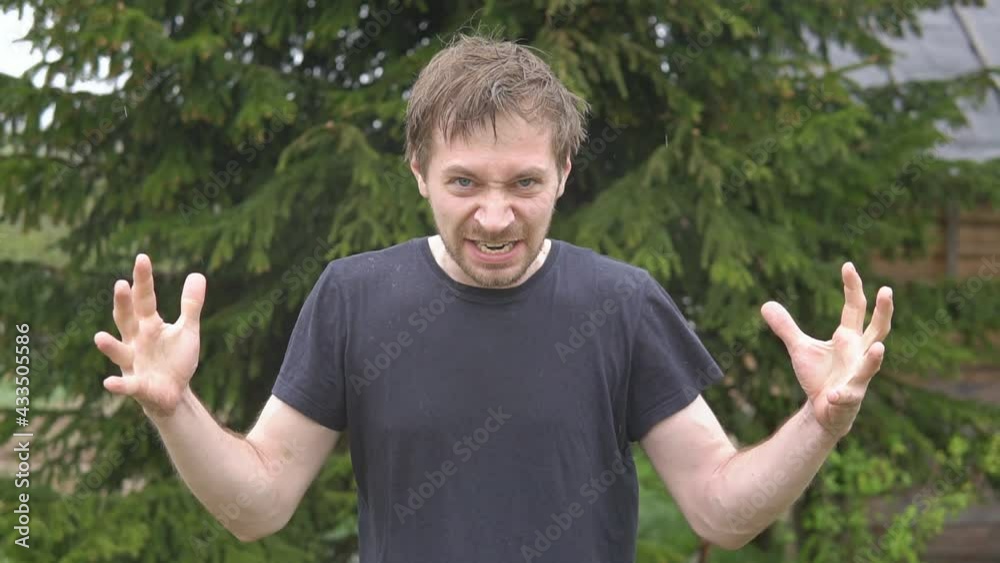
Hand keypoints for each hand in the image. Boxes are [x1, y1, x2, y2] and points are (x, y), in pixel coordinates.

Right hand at [94, 254, 205, 417]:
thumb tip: (197, 274)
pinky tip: (109, 383)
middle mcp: (135, 340)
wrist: (172, 393)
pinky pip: (126, 384)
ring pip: (118, 351)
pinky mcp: (137, 384)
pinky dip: (118, 384)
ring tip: (99, 337)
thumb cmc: (176, 359)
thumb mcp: (187, 330)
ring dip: (109, 346)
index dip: (143, 280)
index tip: (142, 257)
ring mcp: (133, 362)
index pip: (145, 299)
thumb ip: (191, 305)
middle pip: (126, 319)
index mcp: (148, 325)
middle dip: (123, 305)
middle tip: (120, 285)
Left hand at [761, 262, 893, 438]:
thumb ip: (786, 327)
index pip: (855, 308)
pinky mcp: (851, 397)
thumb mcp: (799, 347)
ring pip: (871, 365)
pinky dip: (840, 394)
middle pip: (878, 329)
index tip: (847, 265)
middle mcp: (859, 353)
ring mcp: (858, 376)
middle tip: (888, 290)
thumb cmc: (819, 376)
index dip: (852, 287)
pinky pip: (847, 395)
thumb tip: (765, 304)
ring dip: (875, 358)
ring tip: (879, 348)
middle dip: (884, 311)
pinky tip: (832, 394)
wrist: (823, 410)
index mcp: (849, 338)